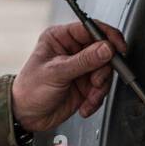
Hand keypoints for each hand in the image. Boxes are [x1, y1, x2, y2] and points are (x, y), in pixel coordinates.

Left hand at [10, 21, 128, 132]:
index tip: (118, 48)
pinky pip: (102, 88)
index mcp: (60, 38)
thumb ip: (84, 61)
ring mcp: (80, 68)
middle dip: (103, 69)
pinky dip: (97, 98)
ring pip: (105, 71)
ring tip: (89, 96)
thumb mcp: (56, 73)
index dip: (107, 36)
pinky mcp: (85, 84)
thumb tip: (106, 48)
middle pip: (103, 51)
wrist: (26, 116)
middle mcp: (72, 50)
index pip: (91, 28)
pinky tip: (85, 104)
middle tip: (96, 81)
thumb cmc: (29, 90)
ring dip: (100, 87)